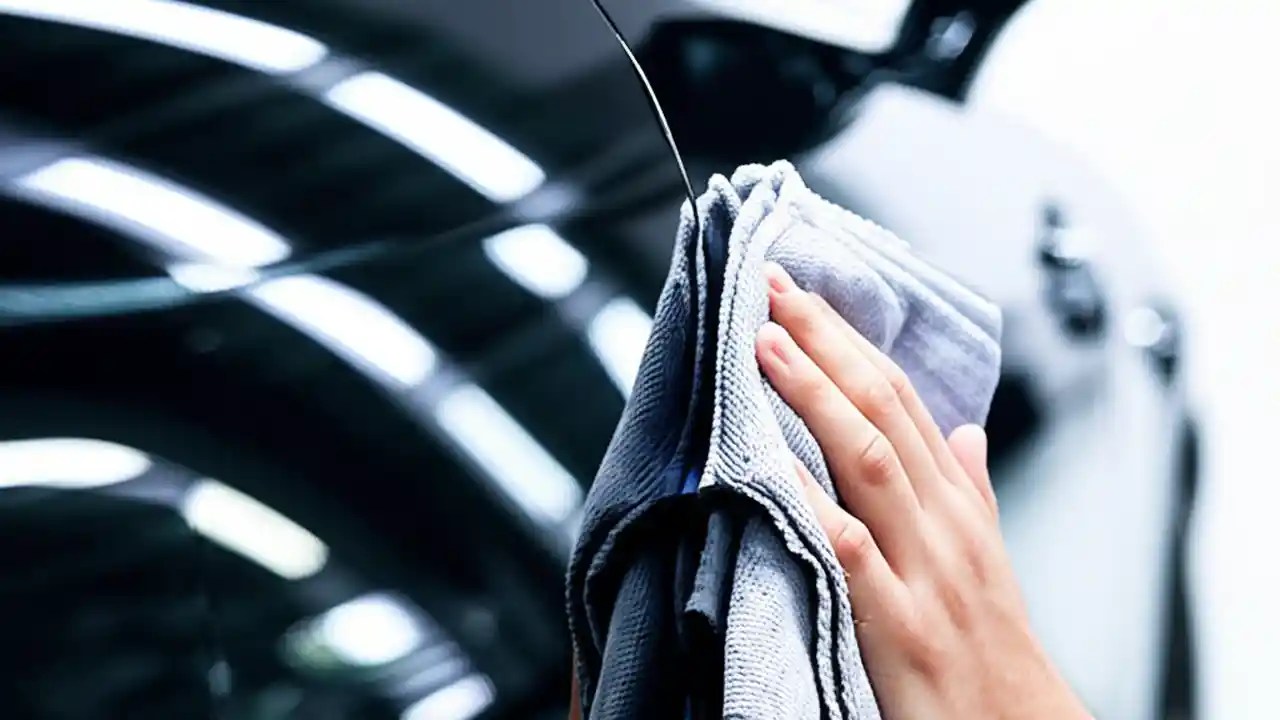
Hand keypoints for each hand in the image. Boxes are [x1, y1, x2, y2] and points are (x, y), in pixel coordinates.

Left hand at [756, 263, 1089, 719]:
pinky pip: (849, 549)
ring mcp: (922, 569)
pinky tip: (769, 462)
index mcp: (956, 504)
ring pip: (868, 461)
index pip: (902, 398)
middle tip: (775, 287)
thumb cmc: (992, 646)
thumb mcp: (987, 557)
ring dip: (816, 396)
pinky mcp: (897, 624)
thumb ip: (971, 488)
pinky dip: (811, 501)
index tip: (806, 294)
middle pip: (882, 410)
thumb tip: (965, 429)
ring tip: (767, 343)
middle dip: (827, 342)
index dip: (851, 341)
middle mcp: (942, 523)